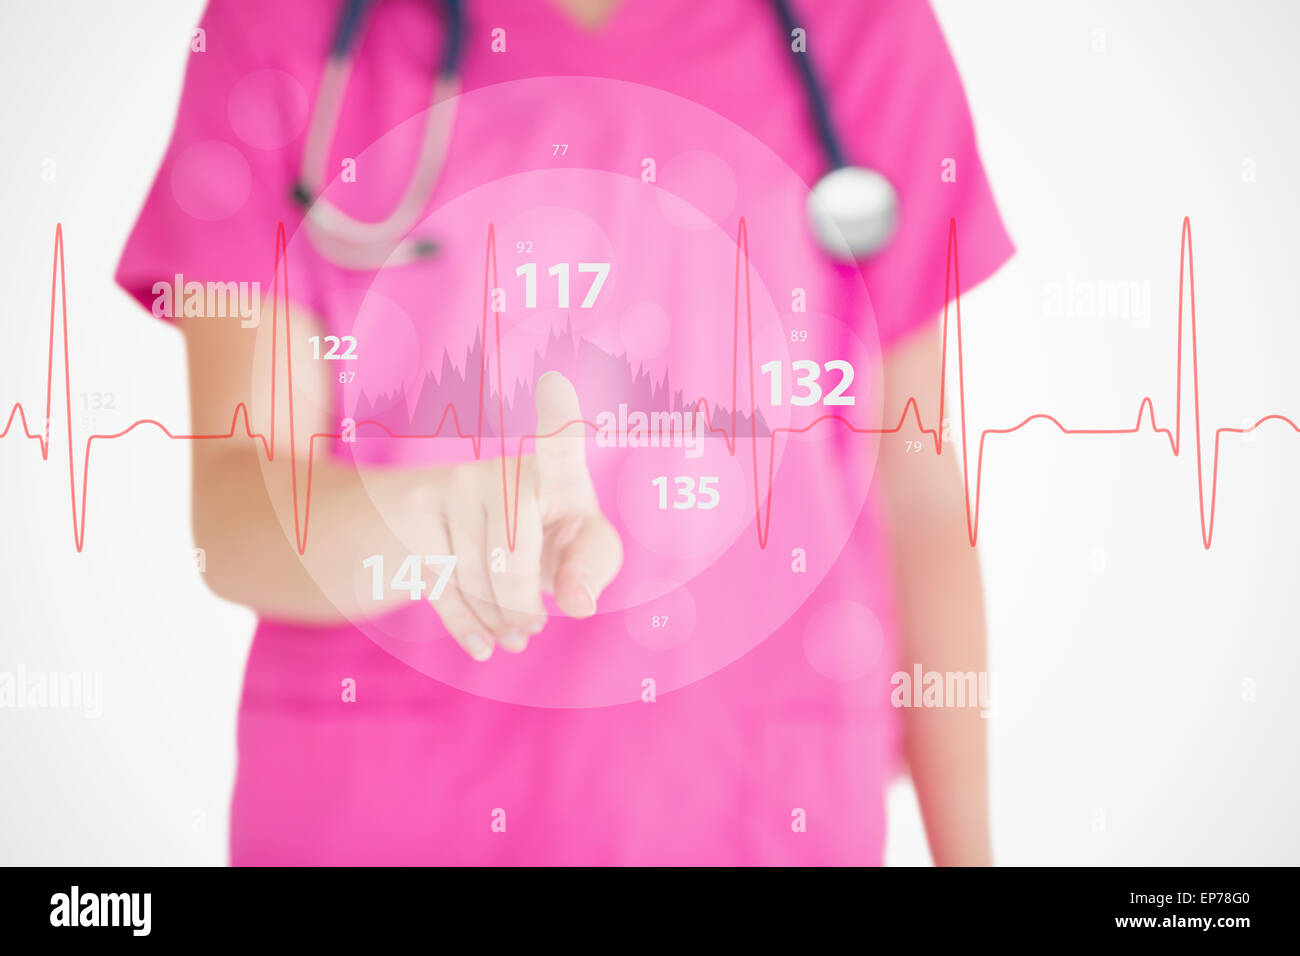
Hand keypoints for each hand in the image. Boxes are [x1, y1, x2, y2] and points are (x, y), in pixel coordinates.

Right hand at [426, 371, 622, 659]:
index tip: (556, 382)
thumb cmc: (551, 534)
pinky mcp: (419, 515)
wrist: (478, 529)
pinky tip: (484, 646)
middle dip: (523, 604)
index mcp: (556, 471)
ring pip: (475, 576)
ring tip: (516, 634)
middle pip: (512, 555)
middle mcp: (502, 471)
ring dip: (498, 619)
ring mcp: (455, 488)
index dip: (557, 417)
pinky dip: (466, 624)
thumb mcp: (585, 547)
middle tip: (534, 628)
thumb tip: (578, 600)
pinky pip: (441, 583)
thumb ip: (594, 568)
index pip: (559, 443)